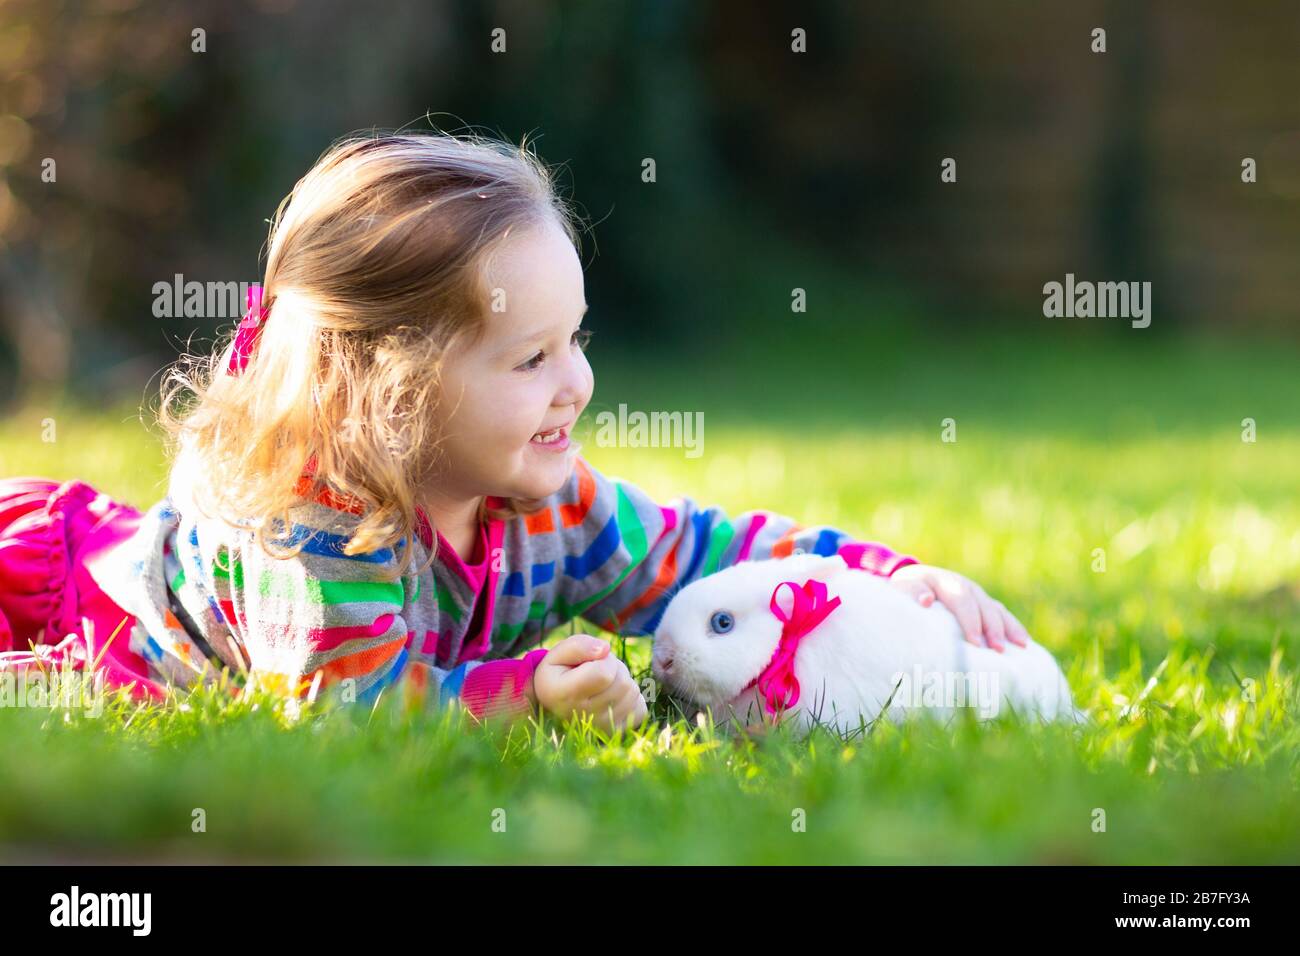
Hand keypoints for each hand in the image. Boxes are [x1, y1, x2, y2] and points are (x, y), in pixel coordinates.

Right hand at [530, 634, 648, 732]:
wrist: (554, 704)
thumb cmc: (558, 673)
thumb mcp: (558, 653)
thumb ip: (579, 645)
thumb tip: (606, 649)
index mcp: (564, 695)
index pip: (604, 674)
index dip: (605, 660)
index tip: (592, 661)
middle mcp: (582, 717)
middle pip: (622, 683)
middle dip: (616, 668)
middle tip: (599, 669)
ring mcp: (600, 728)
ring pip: (633, 693)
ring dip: (623, 681)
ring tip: (605, 682)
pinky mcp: (614, 733)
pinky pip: (640, 709)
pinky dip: (632, 698)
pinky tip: (614, 696)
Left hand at [888, 564, 1029, 652]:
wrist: (914, 580)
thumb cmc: (906, 591)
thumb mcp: (902, 589)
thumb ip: (911, 593)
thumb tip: (925, 600)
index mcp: (944, 581)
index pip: (961, 600)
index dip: (969, 620)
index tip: (973, 641)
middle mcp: (964, 585)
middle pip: (983, 606)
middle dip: (991, 628)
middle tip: (997, 650)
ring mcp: (977, 594)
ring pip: (996, 609)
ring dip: (1007, 628)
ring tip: (1019, 647)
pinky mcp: (983, 603)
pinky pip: (1002, 614)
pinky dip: (1014, 627)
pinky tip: (1024, 643)